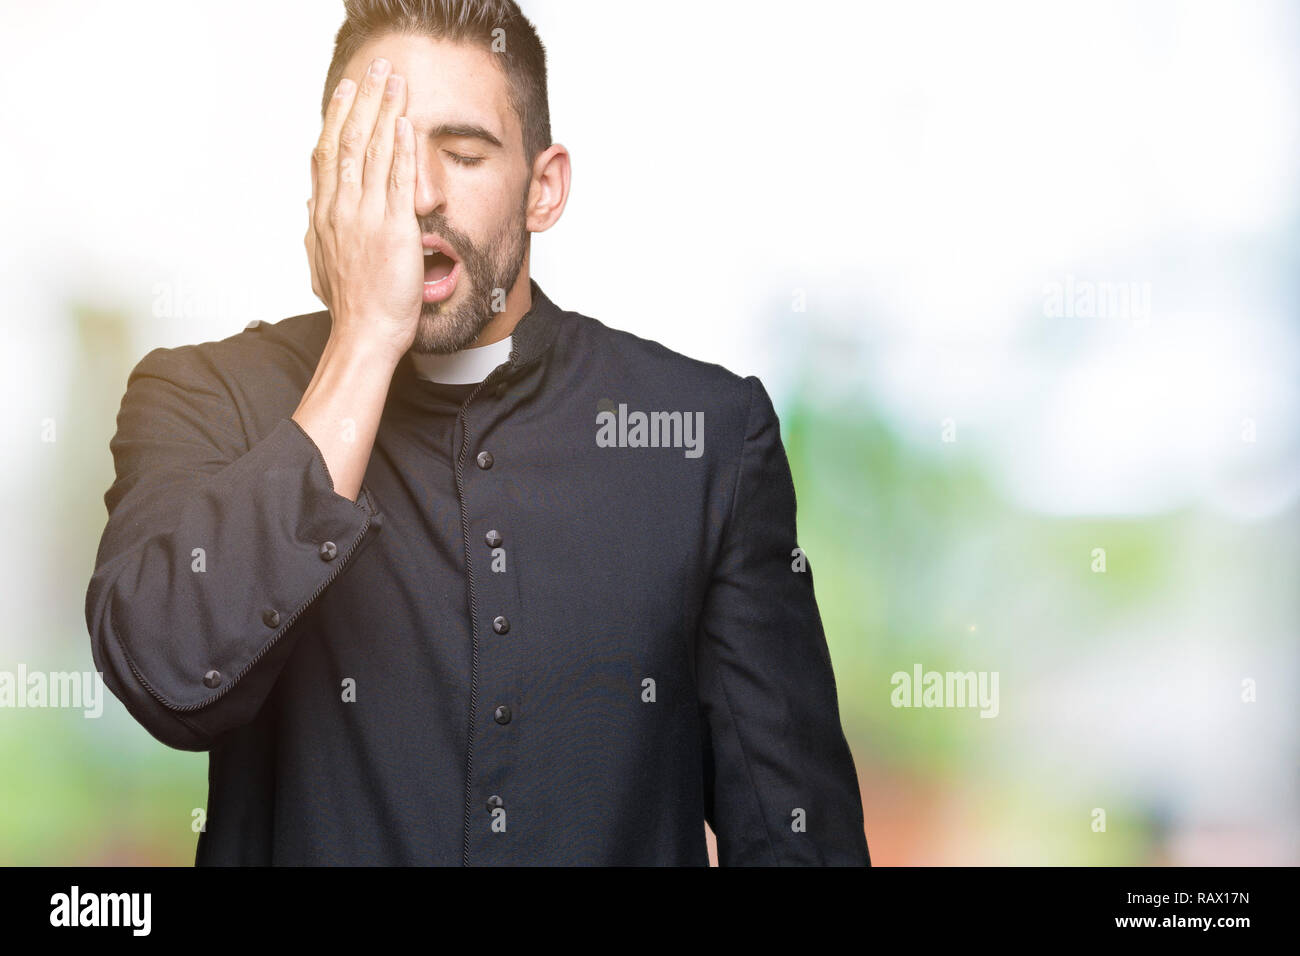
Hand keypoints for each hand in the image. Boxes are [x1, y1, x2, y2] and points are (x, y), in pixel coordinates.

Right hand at [305, 57, 421, 361]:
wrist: (364, 334)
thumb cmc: (352, 306)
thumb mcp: (323, 261)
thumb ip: (319, 229)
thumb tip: (312, 204)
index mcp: (324, 215)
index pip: (326, 153)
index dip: (337, 117)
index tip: (347, 91)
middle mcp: (340, 210)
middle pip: (347, 140)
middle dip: (363, 100)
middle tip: (376, 69)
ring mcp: (365, 218)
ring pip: (371, 152)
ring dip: (385, 112)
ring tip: (396, 82)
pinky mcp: (393, 230)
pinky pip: (396, 181)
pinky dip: (400, 149)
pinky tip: (405, 125)